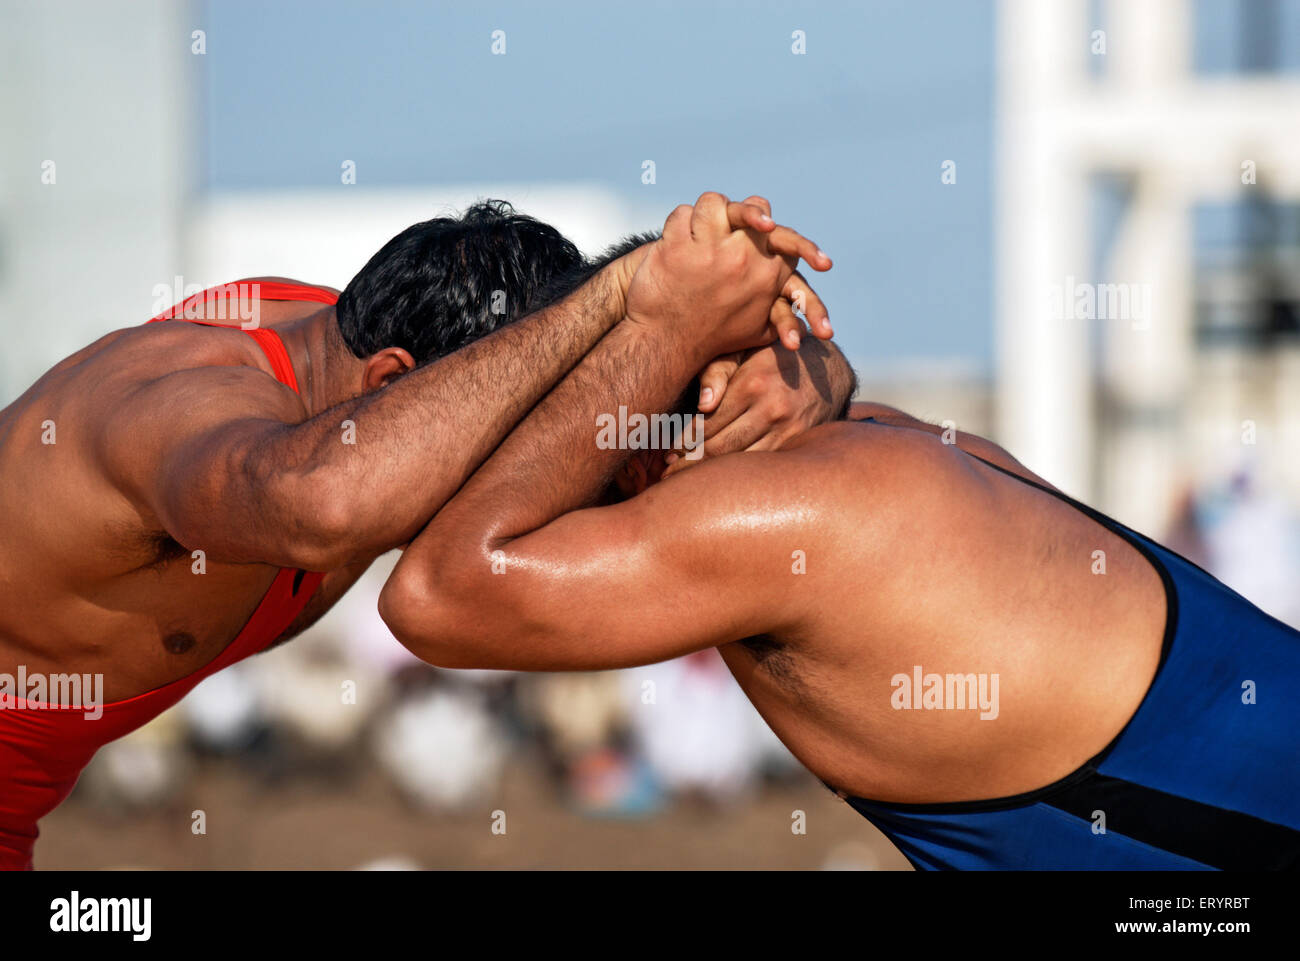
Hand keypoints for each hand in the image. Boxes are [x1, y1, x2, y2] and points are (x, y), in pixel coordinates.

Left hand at [625, 192, 831, 362]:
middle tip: (736, 217)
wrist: (667, 345)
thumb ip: (780, 316)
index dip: (776, 229)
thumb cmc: (715, 339)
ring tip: (705, 221)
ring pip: (715, 203)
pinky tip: (678, 235)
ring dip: (709, 211)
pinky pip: (682, 215)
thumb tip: (802, 324)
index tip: (769, 227)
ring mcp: (710, 250)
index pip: (783, 235)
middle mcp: (744, 256)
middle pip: (753, 208)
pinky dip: (679, 223)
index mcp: (769, 274)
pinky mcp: (677, 247)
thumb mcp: (758, 331)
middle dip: (746, 212)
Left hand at [661, 337, 848, 478]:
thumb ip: (717, 372)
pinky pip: (761, 465)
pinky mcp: (798, 443)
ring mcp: (787, 429)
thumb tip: (703, 405)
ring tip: (686, 482)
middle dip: (689, 464)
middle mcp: (771, 408)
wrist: (827, 368)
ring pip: (739, 462)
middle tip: (667, 473)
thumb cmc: (772, 357)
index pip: (707, 423)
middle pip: (719, 447)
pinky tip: (719, 481)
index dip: (682, 442)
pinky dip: (738, 475)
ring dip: (710, 475)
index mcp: (752, 383)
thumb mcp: (744, 351)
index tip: (665, 454)